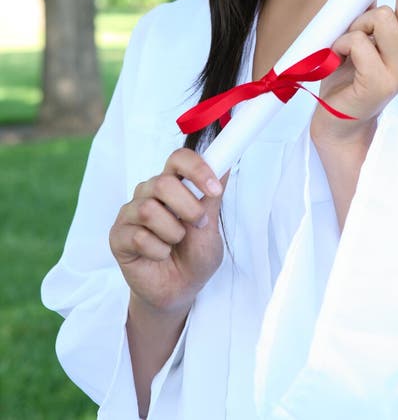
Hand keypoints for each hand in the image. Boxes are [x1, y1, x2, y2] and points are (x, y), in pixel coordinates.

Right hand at [109, 148, 226, 314]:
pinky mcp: (118, 236)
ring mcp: (131, 213)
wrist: (180, 291)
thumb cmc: (195, 256)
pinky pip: (138, 237)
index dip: (197, 169)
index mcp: (173, 184)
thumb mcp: (211, 228)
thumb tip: (225, 166)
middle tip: (198, 225)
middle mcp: (149, 193)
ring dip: (172, 233)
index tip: (214, 189)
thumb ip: (212, 198)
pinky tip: (160, 256)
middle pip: (162, 182)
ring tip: (176, 244)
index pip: (179, 159)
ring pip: (149, 210)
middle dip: (188, 207)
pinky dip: (158, 251)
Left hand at [312, 0, 397, 142]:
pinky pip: (360, 42)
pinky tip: (336, 63)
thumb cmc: (344, 81)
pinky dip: (341, 45)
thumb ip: (369, 18)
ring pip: (382, 17)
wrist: (337, 128)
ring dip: (355, 23)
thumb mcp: (358, 41)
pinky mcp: (383, 83)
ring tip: (343, 46)